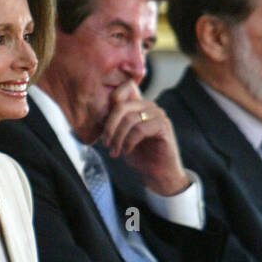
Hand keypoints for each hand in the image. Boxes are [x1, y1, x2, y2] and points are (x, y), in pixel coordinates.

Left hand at [99, 81, 188, 195]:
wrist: (158, 173)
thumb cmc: (140, 155)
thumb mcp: (121, 137)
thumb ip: (114, 123)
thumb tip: (98, 115)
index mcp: (138, 105)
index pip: (126, 87)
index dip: (113, 98)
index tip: (103, 121)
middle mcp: (149, 106)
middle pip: (122, 105)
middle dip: (110, 126)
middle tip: (106, 143)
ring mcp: (158, 115)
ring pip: (129, 118)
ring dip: (118, 137)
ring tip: (114, 152)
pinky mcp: (163, 126)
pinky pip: (140, 129)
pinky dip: (129, 142)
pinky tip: (126, 151)